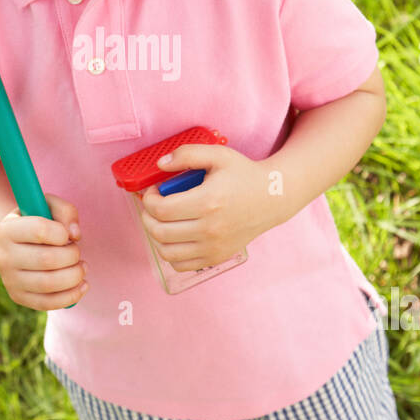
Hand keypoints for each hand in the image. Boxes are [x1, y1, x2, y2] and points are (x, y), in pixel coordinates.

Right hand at [0, 193, 88, 310]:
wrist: (9, 246)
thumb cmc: (33, 222)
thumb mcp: (46, 205)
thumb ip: (65, 211)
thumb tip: (75, 234)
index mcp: (7, 230)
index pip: (39, 230)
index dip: (61, 232)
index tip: (66, 234)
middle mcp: (3, 256)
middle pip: (47, 260)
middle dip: (72, 255)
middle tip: (76, 251)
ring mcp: (9, 280)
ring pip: (49, 284)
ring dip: (75, 276)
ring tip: (81, 267)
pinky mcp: (18, 297)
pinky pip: (48, 303)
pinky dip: (72, 296)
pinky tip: (82, 285)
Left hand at [138, 143, 290, 272]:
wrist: (272, 198)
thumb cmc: (244, 175)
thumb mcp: (218, 155)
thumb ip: (187, 154)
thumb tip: (160, 164)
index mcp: (208, 202)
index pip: (161, 210)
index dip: (148, 199)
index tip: (153, 191)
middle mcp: (210, 229)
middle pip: (159, 232)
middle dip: (147, 217)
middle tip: (152, 205)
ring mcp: (214, 247)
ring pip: (166, 252)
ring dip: (156, 236)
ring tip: (161, 221)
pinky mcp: (217, 257)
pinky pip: (181, 264)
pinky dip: (170, 252)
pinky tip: (175, 236)